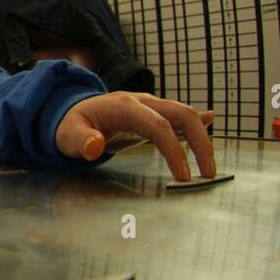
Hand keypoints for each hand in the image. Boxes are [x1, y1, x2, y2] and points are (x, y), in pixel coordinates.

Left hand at [56, 91, 215, 181]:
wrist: (71, 111)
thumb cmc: (71, 125)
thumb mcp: (68, 135)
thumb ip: (81, 141)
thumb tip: (95, 146)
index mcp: (124, 107)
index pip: (158, 127)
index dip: (173, 151)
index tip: (183, 176)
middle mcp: (142, 102)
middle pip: (182, 115)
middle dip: (200, 142)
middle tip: (208, 174)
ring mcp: (150, 106)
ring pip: (185, 115)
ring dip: (201, 138)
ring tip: (209, 166)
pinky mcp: (153, 114)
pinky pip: (178, 115)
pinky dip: (196, 120)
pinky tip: (211, 119)